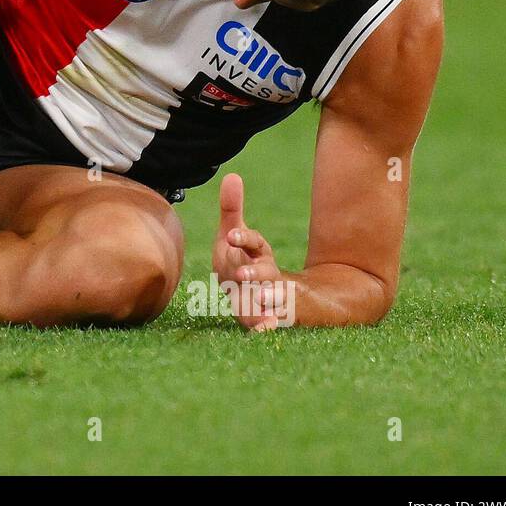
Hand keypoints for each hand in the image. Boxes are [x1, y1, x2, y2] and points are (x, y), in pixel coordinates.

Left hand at [211, 173, 286, 331]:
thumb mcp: (234, 237)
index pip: (254, 242)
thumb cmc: (242, 261)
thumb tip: (232, 175)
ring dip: (267, 297)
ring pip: (273, 296)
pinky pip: (272, 323)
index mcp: (257, 253)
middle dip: (254, 271)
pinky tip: (263, 331)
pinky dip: (268, 327)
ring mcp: (272, 296)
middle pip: (265, 271)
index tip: (232, 236)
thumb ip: (232, 209)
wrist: (265, 296)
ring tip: (258, 298)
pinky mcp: (270, 317)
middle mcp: (267, 274)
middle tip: (241, 273)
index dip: (244, 238)